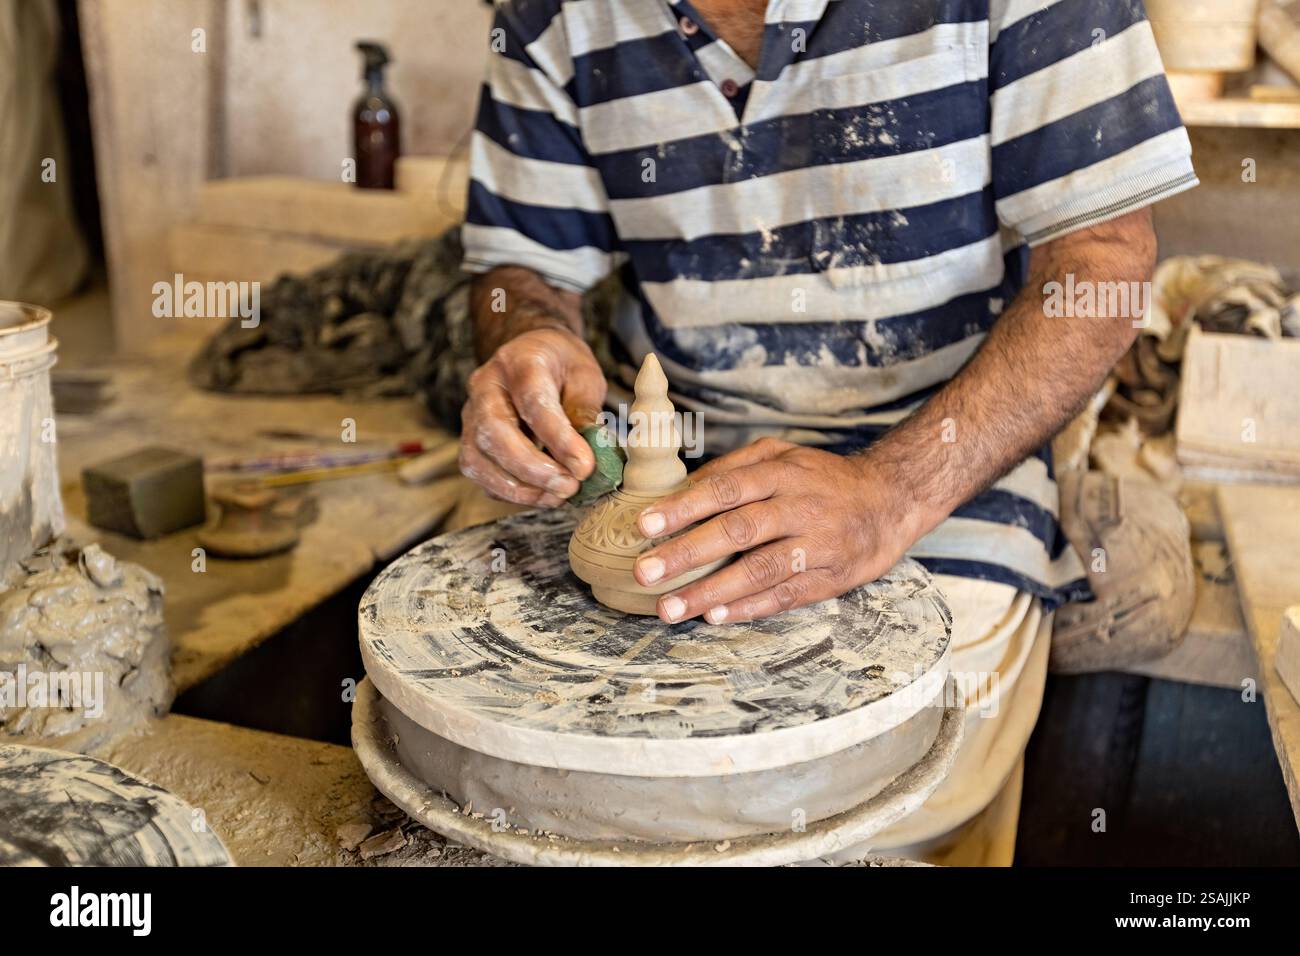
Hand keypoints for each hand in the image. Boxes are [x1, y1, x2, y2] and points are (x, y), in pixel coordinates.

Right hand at [459, 328, 605, 505]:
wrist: (531, 356)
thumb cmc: (562, 367)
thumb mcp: (585, 378)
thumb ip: (584, 413)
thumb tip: (589, 459)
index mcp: (518, 362)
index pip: (532, 401)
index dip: (558, 438)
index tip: (584, 467)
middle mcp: (485, 387)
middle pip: (494, 431)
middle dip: (532, 468)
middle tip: (569, 486)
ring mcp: (471, 415)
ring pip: (477, 458)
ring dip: (519, 487)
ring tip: (559, 495)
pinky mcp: (470, 441)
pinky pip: (480, 474)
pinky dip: (510, 492)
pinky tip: (543, 495)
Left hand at [632, 438, 925, 623]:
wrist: (890, 500)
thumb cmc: (821, 479)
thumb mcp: (782, 456)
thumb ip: (734, 470)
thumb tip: (679, 491)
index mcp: (782, 473)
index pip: (726, 489)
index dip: (684, 508)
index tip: (644, 525)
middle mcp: (800, 507)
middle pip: (739, 531)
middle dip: (687, 553)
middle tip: (646, 572)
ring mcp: (818, 545)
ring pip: (760, 570)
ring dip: (711, 592)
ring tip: (670, 608)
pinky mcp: (831, 578)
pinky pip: (787, 596)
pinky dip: (750, 608)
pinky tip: (716, 618)